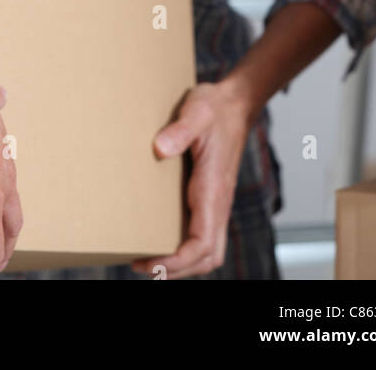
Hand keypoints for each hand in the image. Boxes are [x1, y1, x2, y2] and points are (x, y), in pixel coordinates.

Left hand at [131, 79, 253, 278]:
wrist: (235, 104)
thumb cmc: (215, 109)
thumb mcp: (196, 112)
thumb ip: (180, 130)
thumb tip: (159, 149)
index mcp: (213, 190)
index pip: (202, 243)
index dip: (178, 261)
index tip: (151, 262)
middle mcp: (218, 202)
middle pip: (207, 257)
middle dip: (177, 270)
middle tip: (140, 266)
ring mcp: (217, 202)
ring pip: (208, 250)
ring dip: (183, 264)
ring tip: (150, 262)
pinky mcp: (212, 198)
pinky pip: (204, 235)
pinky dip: (186, 249)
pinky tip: (163, 240)